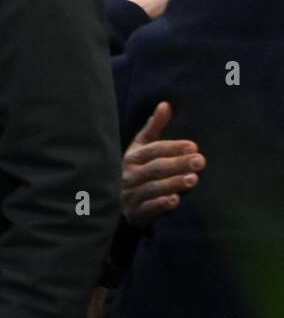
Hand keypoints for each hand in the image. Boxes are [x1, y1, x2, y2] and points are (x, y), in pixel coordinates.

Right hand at [122, 101, 203, 226]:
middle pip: (155, 168)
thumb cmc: (136, 170)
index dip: (172, 148)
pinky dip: (160, 205)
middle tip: (200, 161)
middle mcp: (128, 175)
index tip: (194, 147)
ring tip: (193, 179)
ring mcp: (130, 195)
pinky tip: (175, 200)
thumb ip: (154, 128)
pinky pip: (147, 208)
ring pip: (152, 188)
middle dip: (177, 164)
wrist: (116, 203)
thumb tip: (165, 104)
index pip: (152, 150)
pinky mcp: (134, 213)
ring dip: (172, 183)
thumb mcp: (141, 148)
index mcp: (132, 157)